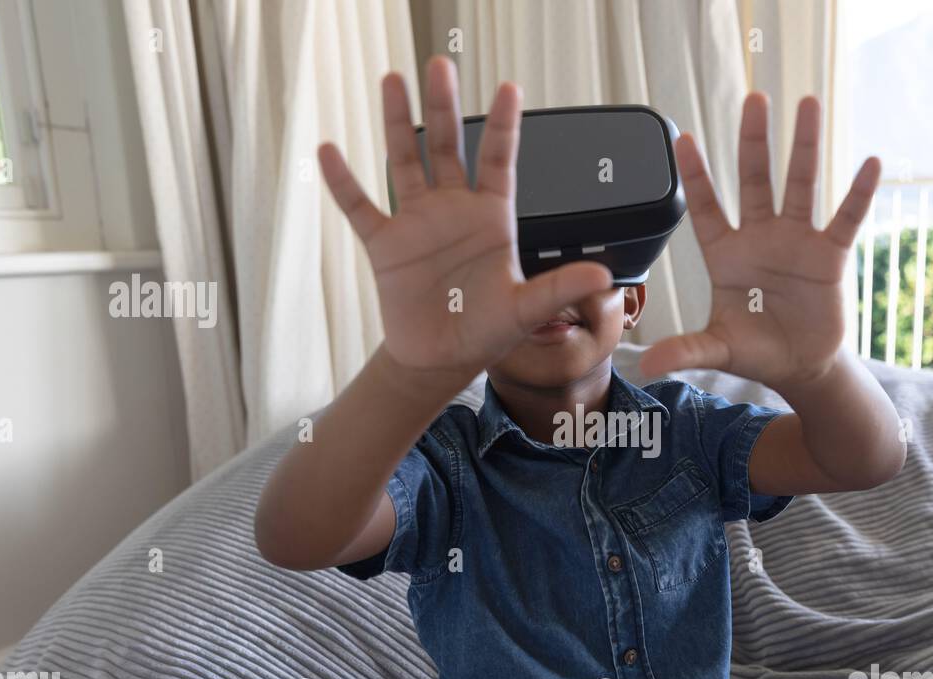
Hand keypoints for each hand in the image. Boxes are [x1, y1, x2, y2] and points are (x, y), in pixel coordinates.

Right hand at [319, 56, 612, 389]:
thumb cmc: (486, 331)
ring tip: (393, 80)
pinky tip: (329, 151)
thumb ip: (561, 287)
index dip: (503, 126)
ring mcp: (417, 223)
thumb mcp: (527, 309)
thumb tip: (602, 275)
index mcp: (491, 218)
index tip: (509, 88)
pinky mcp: (385, 244)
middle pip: (448, 146)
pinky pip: (360, 206)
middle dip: (444, 106)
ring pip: (405, 161)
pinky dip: (344, 181)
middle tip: (442, 65)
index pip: (499, 161)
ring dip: (398, 123)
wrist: (442, 360)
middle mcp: (454, 210)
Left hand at [638, 93, 880, 389]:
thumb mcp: (717, 349)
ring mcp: (796, 242)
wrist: (800, 367)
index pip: (705, 209)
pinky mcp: (829, 257)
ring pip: (800, 185)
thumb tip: (645, 365)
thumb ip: (685, 350)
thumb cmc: (755, 351)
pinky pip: (844, 220)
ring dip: (804, 146)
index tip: (683, 139)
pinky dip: (857, 194)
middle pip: (754, 180)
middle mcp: (760, 239)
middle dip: (753, 140)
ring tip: (809, 102)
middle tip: (754, 98)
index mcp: (726, 256)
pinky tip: (870, 164)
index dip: (696, 176)